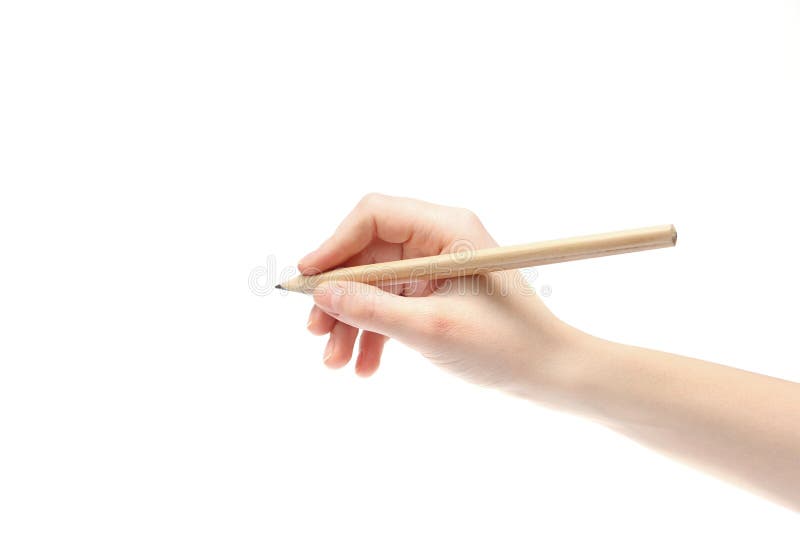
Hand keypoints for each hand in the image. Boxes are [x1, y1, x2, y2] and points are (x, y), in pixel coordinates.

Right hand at [300, 193, 573, 393]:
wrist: (550, 374)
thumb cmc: (505, 346)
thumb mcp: (432, 328)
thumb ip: (373, 309)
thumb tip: (322, 294)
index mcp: (447, 229)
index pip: (373, 216)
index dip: (334, 245)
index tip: (307, 280)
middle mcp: (438, 240)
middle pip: (366, 253)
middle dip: (339, 295)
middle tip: (315, 332)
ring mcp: (435, 267)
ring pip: (373, 284)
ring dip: (351, 321)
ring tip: (336, 362)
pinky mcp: (434, 293)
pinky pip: (390, 304)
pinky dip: (374, 332)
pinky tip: (365, 366)